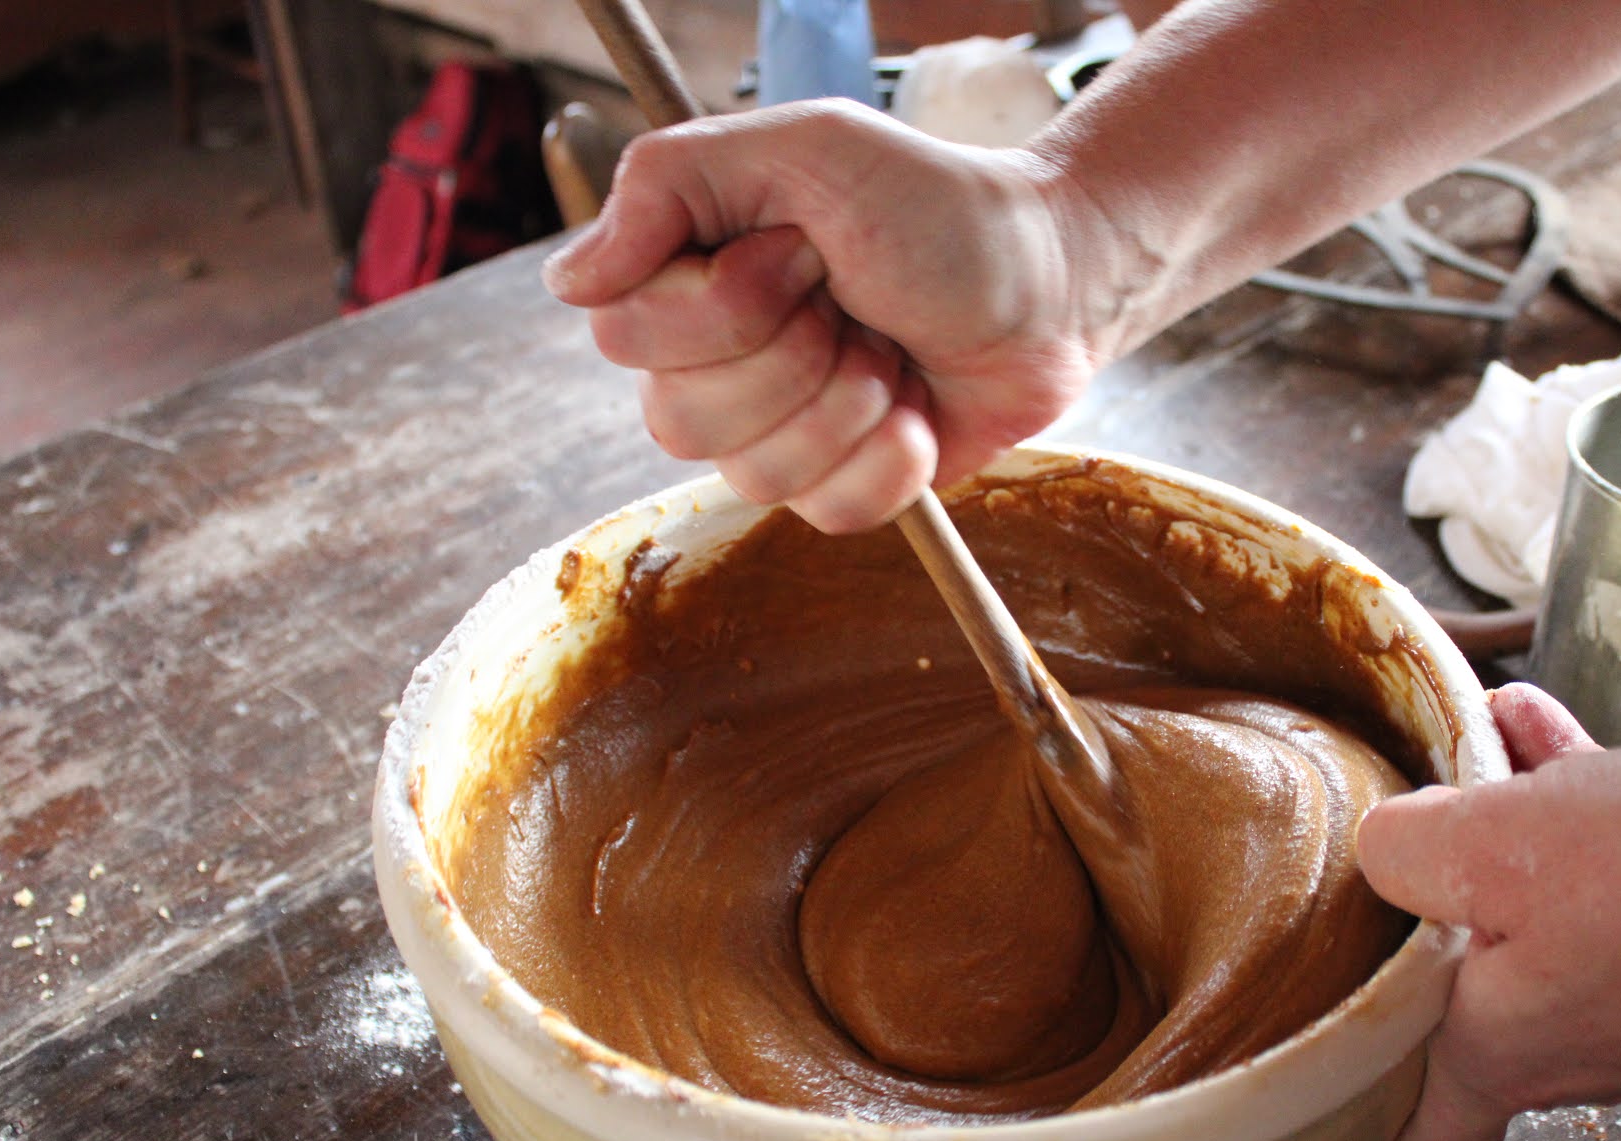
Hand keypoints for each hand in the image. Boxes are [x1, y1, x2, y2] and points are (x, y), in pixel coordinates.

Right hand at [542, 100, 1101, 532]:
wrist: (1052, 284)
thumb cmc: (936, 207)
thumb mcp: (804, 148)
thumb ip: (666, 182)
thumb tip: (568, 281)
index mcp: (689, 278)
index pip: (624, 338)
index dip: (720, 305)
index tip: (799, 247)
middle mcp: (715, 363)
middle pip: (678, 420)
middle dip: (795, 357)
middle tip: (853, 301)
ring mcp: (776, 433)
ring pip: (752, 478)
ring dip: (848, 404)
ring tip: (891, 351)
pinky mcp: (838, 488)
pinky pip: (824, 513)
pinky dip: (889, 460)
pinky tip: (917, 412)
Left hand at [1358, 684, 1620, 1140]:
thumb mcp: (1489, 848)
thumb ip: (1403, 852)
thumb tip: (1379, 848)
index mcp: (1492, 1050)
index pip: (1421, 1136)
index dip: (1372, 1105)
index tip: (1339, 1038)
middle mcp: (1562, 1041)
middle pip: (1464, 996)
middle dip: (1429, 908)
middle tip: (1394, 832)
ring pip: (1534, 911)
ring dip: (1497, 829)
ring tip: (1462, 740)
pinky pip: (1605, 868)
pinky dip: (1568, 803)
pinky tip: (1535, 718)